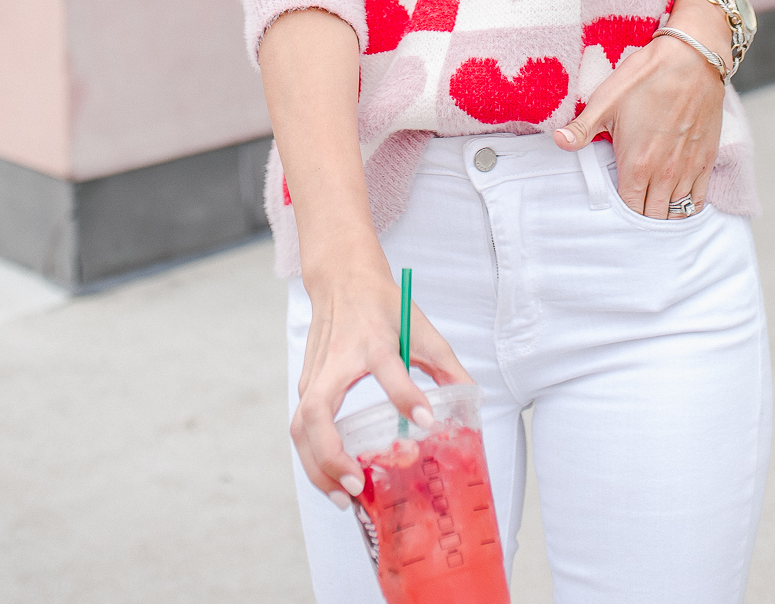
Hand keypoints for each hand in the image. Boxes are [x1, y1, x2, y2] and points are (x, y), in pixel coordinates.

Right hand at [293, 253, 472, 504]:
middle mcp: (338, 359)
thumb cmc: (382, 304)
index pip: (387, 367)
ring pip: (300, 426)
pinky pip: (302, 426)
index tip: (425, 422)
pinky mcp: (307, 383)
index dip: (406, 395)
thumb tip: (474, 402)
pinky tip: (336, 479)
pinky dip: (314, 458)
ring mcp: (316, 373)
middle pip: (318, 412)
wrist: (341, 277)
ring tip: (346, 499)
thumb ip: (446, 365)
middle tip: (358, 485)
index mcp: (374, 339)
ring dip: (317, 467)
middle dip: (331, 455)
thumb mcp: (420, 326)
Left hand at [552, 7, 727, 216]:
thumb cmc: (646, 78)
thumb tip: (558, 142)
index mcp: (636, 165)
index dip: (620, 212)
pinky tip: (676, 198)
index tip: (614, 204)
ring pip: (676, 213)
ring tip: (651, 205)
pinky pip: (698, 200)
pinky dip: (687, 206)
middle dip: (641, 217)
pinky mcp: (706, 160)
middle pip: (653, 217)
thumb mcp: (605, 100)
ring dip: (663, 214)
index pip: (629, 210)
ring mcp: (688, 169)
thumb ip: (581, 128)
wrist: (691, 59)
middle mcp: (664, 174)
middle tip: (632, 207)